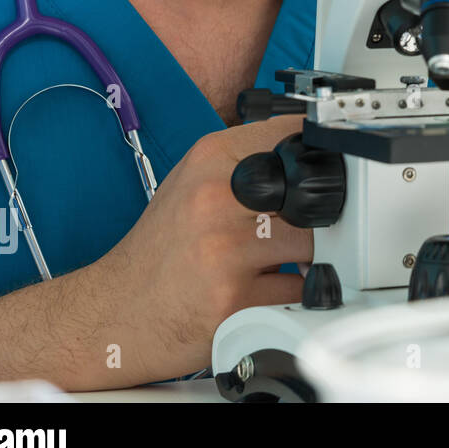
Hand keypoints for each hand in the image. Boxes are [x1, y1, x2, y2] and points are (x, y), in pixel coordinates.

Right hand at [84, 115, 312, 383]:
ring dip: (314, 256)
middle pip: (314, 193)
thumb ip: (249, 162)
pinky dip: (297, 293)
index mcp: (211, 160)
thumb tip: (316, 152)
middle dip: (322, 214)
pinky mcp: (234, 299)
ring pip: (316, 242)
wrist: (112, 312)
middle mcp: (216, 198)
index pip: (295, 135)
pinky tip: (270, 290)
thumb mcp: (195, 183)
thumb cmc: (161, 249)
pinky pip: (301, 290)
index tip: (335, 166)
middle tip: (311, 228)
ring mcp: (224, 250)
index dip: (323, 154)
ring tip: (284, 261)